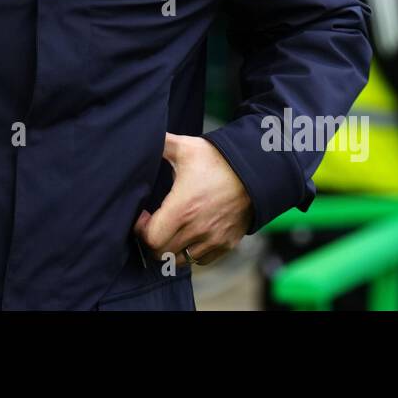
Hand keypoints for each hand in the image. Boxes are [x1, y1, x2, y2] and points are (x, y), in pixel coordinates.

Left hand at [135, 132, 252, 266]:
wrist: (256, 170)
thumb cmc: (217, 159)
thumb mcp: (185, 147)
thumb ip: (160, 144)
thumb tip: (142, 137)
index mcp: (183, 207)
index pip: (151, 238)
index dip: (141, 229)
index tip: (144, 217)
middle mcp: (198, 228)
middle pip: (161, 253)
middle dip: (152, 240)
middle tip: (153, 225)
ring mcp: (213, 239)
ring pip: (181, 259)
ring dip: (171, 249)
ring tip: (171, 230)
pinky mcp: (226, 244)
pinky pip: (201, 260)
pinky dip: (192, 252)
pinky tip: (189, 234)